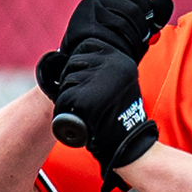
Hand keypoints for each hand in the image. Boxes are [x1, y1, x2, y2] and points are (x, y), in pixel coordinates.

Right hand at [36, 0, 173, 99]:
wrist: (80, 70)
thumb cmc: (109, 49)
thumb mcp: (133, 30)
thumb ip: (150, 16)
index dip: (147, 15)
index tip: (145, 31)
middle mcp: (95, 1)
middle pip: (134, 11)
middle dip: (141, 32)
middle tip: (136, 47)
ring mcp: (88, 14)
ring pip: (125, 24)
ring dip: (131, 43)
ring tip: (123, 52)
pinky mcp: (84, 28)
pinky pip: (113, 37)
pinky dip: (119, 49)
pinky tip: (113, 55)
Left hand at [54, 39, 159, 191]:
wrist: (129, 144)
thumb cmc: (121, 117)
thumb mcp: (119, 83)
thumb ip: (104, 70)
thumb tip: (75, 59)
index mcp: (120, 59)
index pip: (86, 46)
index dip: (81, 66)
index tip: (88, 83)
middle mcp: (110, 66)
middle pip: (72, 63)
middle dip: (73, 82)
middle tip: (88, 101)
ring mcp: (97, 82)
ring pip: (65, 81)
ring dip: (68, 96)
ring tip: (85, 111)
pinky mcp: (84, 99)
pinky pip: (62, 100)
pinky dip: (64, 112)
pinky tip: (78, 120)